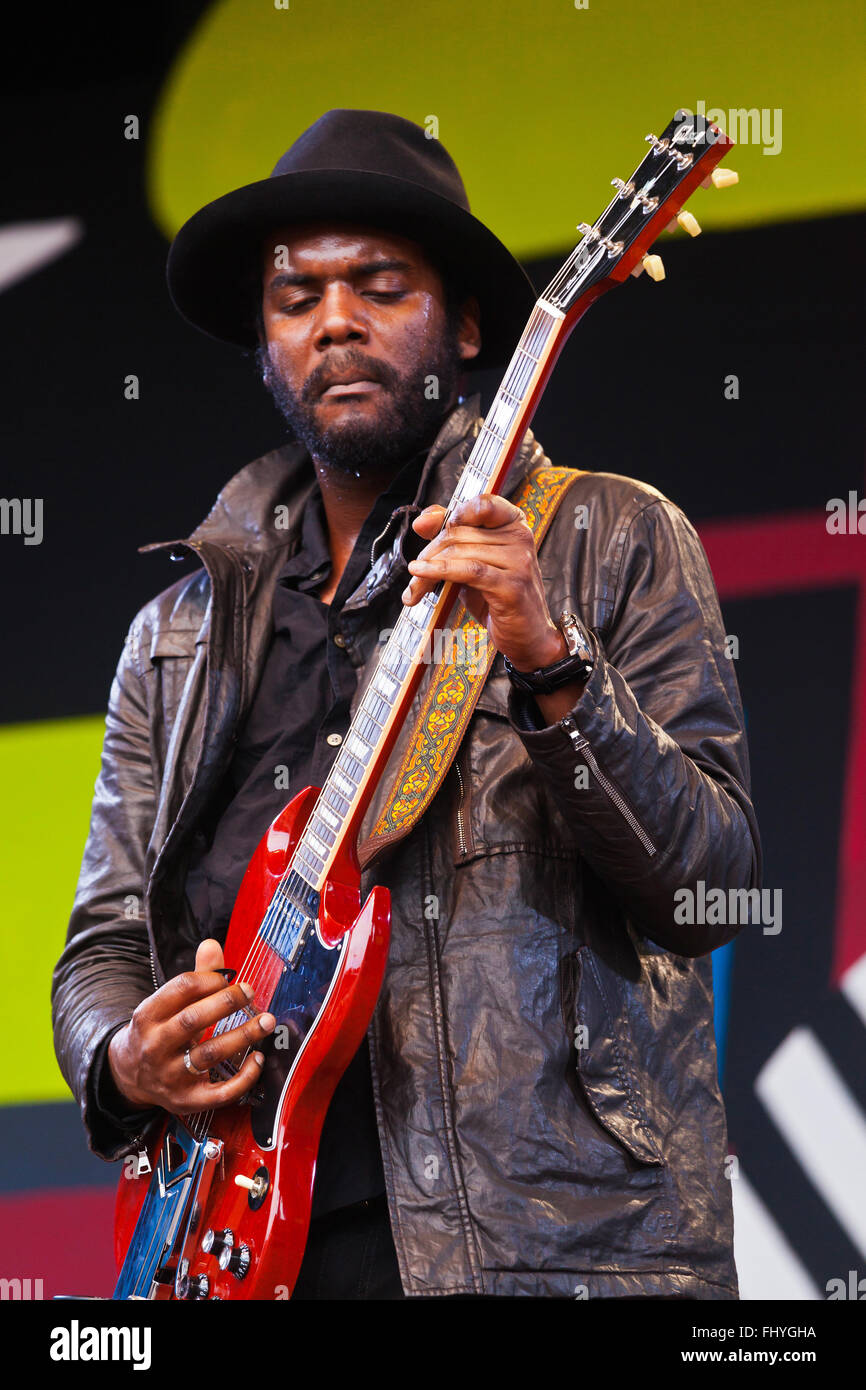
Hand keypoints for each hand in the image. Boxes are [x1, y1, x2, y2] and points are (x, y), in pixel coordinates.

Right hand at [107, 938, 274, 1113]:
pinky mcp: (186, 1100)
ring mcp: (170, 1076)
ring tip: (266, 1021)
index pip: (180, 988)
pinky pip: (219, 1092)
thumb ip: (194, 977)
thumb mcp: (165, 1004)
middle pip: (193, 1020)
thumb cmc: (157, 1031)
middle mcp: (155, 1046)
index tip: (230, 978)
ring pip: (209, 1054)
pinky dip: (243, 1077)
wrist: (129, 1076)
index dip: (210, 979)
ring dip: (243, 1035)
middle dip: (227, 1003)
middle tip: (250, 992)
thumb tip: (212, 944)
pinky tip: (258, 1060)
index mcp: (148, 1016)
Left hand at [402, 494, 565, 672]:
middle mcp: (521, 537)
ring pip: (460, 553)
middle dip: (429, 552)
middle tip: (414, 574)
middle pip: (460, 533)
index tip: (428, 530)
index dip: (453, 513)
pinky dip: (439, 572)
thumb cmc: (498, 599)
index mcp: (514, 524)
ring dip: (428, 571)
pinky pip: (468, 571)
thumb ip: (452, 537)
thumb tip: (421, 520)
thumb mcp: (474, 562)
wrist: (527, 637)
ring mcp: (519, 561)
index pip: (482, 504)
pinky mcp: (512, 585)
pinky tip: (420, 576)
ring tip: (414, 589)